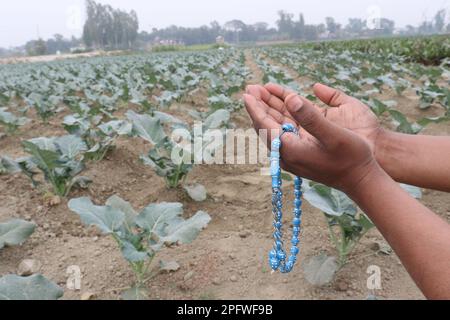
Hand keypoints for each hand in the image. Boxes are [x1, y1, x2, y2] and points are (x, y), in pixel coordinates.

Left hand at [243, 84, 382, 195]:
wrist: (360, 181)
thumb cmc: (351, 158)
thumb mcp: (333, 134)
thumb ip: (311, 117)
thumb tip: (291, 98)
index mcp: (291, 149)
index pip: (265, 126)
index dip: (255, 108)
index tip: (246, 94)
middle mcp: (287, 155)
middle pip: (266, 127)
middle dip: (258, 106)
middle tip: (250, 88)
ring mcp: (292, 156)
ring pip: (274, 129)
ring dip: (268, 111)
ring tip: (260, 94)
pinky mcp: (299, 156)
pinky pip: (283, 134)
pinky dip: (278, 119)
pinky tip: (278, 109)